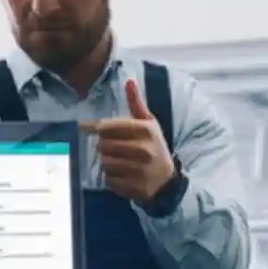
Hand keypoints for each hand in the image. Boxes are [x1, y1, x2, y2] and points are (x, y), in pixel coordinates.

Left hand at [81, 79, 175, 206]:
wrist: (167, 181)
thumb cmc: (154, 147)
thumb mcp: (149, 123)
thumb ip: (136, 103)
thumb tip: (129, 80)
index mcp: (146, 130)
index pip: (108, 126)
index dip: (99, 129)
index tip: (99, 130)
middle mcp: (144, 150)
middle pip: (103, 145)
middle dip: (104, 146)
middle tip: (112, 148)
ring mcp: (139, 170)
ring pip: (104, 163)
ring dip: (106, 162)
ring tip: (117, 161)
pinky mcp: (134, 187)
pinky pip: (108, 180)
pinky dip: (111, 178)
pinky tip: (121, 175)